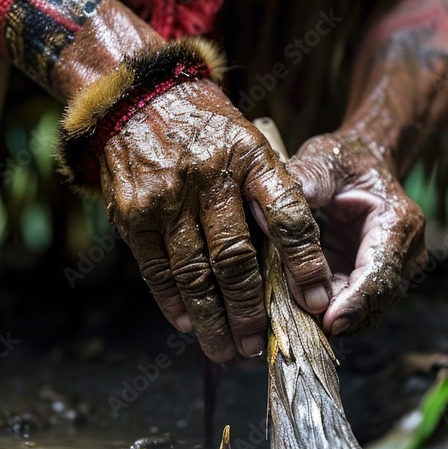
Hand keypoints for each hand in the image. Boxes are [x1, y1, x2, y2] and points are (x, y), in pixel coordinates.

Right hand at [98, 80, 332, 361]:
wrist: (138, 98)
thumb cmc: (208, 130)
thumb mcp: (252, 145)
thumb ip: (273, 196)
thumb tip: (294, 268)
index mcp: (250, 157)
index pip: (287, 216)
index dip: (304, 264)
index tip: (315, 302)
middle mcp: (208, 177)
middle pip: (235, 259)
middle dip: (249, 311)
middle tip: (258, 345)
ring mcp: (165, 197)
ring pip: (194, 274)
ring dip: (212, 320)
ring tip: (226, 350)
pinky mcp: (132, 214)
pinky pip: (156, 271)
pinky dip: (174, 303)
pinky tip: (190, 325)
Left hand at [287, 132, 426, 336]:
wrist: (358, 166)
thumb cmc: (342, 161)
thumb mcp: (322, 162)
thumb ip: (301, 183)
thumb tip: (266, 211)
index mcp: (398, 223)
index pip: (381, 274)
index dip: (355, 301)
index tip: (328, 320)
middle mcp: (404, 255)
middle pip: (372, 303)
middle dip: (334, 317)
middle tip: (291, 325)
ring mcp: (389, 274)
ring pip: (360, 314)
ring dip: (324, 319)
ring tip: (285, 319)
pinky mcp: (367, 285)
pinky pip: (347, 309)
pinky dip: (321, 313)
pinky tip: (290, 309)